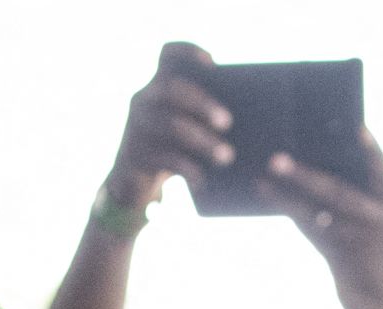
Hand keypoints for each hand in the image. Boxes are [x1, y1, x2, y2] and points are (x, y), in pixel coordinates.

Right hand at [103, 43, 233, 215]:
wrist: (135, 183)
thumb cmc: (172, 149)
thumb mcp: (184, 126)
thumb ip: (204, 115)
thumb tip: (248, 117)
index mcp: (159, 84)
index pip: (168, 54)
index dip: (188, 51)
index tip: (212, 64)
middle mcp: (144, 99)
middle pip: (172, 89)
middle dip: (202, 104)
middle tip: (229, 123)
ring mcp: (136, 126)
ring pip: (171, 126)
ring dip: (203, 141)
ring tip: (227, 157)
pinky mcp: (134, 154)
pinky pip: (163, 158)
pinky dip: (187, 168)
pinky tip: (203, 179)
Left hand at [266, 139, 382, 308]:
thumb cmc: (381, 272)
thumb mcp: (375, 240)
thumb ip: (353, 212)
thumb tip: (310, 181)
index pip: (382, 171)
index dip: (370, 149)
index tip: (356, 127)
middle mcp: (379, 221)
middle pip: (338, 188)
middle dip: (306, 171)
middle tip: (277, 154)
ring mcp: (361, 242)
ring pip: (318, 211)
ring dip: (288, 193)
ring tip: (261, 175)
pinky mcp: (343, 260)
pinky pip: (312, 233)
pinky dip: (290, 214)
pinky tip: (269, 198)